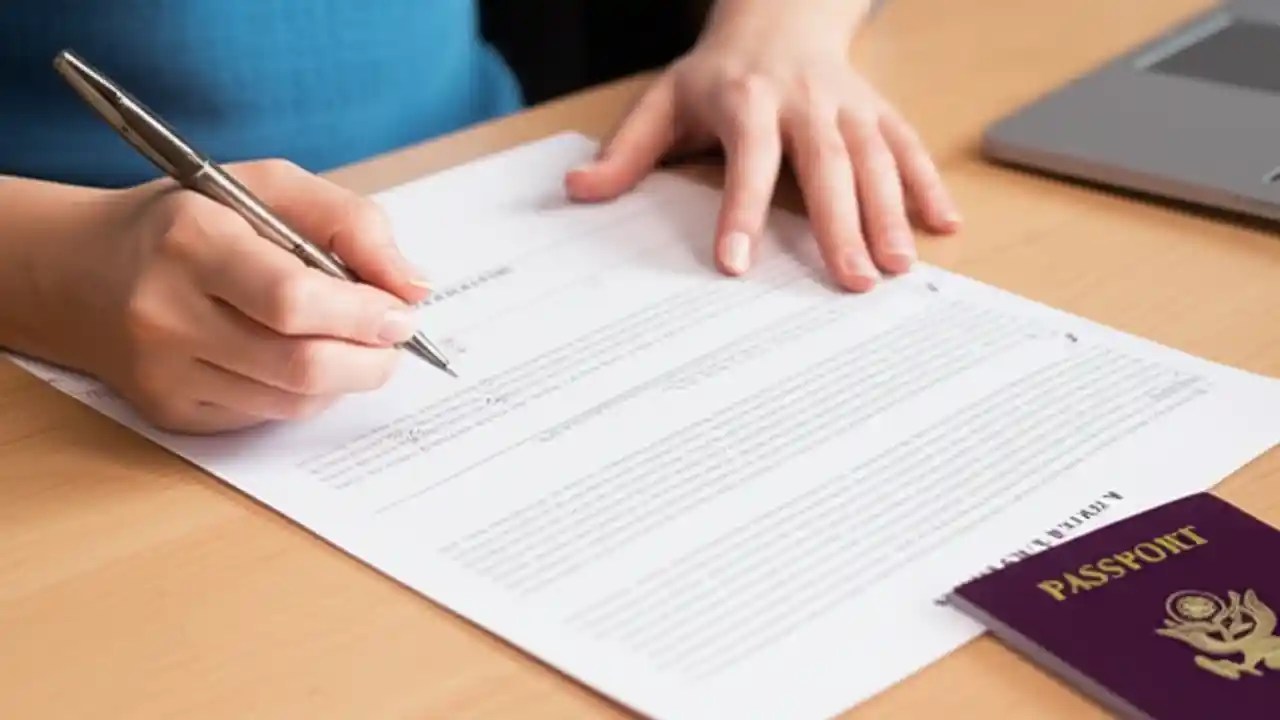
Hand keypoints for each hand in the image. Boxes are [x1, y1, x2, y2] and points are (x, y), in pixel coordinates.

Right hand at [45, 160, 428, 432]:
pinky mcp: (170, 411)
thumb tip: (413, 286)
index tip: (401, 313)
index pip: (294, 300)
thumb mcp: (267, 186)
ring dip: (346, 378)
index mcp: (191, 240)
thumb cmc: (191, 221)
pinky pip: (266, 417)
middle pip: (301, 363)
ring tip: (356, 345)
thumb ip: (350, 223)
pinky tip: (302, 359)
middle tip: (394, 338)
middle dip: (371, 358)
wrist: (80, 272)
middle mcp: (166, 311)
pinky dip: (305, 394)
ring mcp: (163, 371)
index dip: (363, 315)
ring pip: (292, 400)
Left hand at [565, 3, 959, 291]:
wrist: (778, 13)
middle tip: (850, 281)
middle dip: (841, 224)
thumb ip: (626, 151)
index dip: (741, 211)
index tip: (736, 264)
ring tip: (898, 267)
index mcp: (747, 102)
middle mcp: (805, 103)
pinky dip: (927, 185)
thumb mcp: (662, 100)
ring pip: (876, 160)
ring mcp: (847, 107)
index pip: (748, 161)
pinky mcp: (877, 112)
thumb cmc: (717, 73)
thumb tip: (578, 190)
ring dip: (891, 214)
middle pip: (827, 166)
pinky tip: (944, 226)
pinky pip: (907, 147)